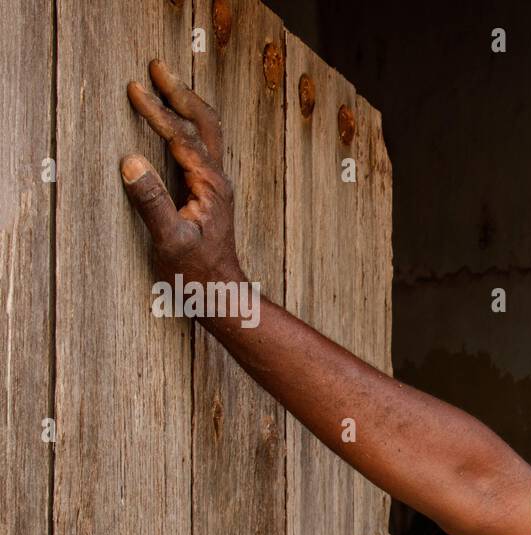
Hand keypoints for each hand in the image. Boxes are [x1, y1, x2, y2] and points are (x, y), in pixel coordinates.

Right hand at [121, 58, 243, 287]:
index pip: (182, 137)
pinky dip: (187, 124)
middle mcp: (217, 180)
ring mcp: (216, 184)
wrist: (221, 292)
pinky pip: (200, 147)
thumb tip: (130, 162)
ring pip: (206, 133)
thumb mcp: (170, 241)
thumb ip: (152, 202)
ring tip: (165, 82)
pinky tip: (175, 120)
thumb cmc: (197, 272)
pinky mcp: (209, 192)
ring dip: (186, 104)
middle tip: (156, 67)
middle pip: (204, 124)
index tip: (135, 88)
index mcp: (209, 185)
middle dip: (180, 94)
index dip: (158, 111)